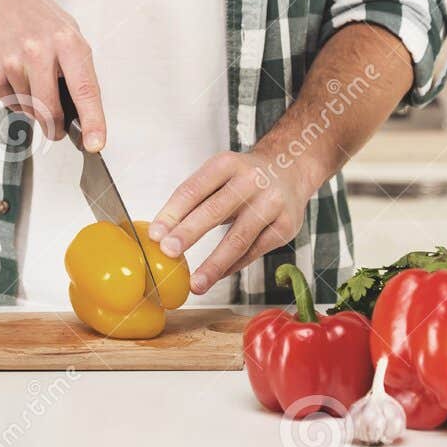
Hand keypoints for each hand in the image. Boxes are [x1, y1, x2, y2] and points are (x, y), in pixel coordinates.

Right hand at [0, 0, 104, 147]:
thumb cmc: (36, 19)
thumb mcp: (68, 32)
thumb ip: (78, 69)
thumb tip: (85, 113)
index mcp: (67, 42)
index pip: (85, 90)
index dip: (93, 121)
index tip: (96, 143)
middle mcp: (39, 51)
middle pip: (51, 111)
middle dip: (56, 127)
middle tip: (58, 129)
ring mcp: (12, 62)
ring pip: (30, 110)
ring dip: (33, 105)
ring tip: (31, 76)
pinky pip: (10, 103)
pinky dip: (16, 98)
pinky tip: (14, 74)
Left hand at [148, 149, 312, 295]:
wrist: (290, 169)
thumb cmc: (245, 177)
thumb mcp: (219, 174)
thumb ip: (195, 199)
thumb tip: (163, 233)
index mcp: (227, 163)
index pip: (194, 189)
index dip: (172, 212)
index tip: (155, 234)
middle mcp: (251, 180)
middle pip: (215, 210)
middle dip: (189, 234)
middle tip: (168, 252)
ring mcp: (271, 203)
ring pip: (238, 238)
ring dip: (214, 264)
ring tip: (196, 283)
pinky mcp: (286, 226)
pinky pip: (254, 251)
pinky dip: (233, 266)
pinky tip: (217, 275)